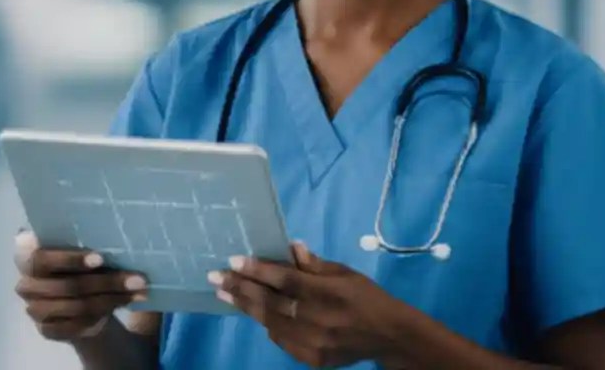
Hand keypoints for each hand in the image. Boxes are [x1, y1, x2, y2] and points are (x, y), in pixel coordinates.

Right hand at [13, 231, 148, 341]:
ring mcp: (34, 310)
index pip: (43, 258)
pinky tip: (124, 304)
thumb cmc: (76, 264)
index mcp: (26, 255)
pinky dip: (104, 315)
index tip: (101, 258)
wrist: (70, 298)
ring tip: (139, 292)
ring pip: (78, 307)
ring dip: (113, 299)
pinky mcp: (47, 330)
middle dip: (107, 282)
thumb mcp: (77, 249)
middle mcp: (25, 284)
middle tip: (138, 279)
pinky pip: (78, 325)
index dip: (71, 259)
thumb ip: (85, 242)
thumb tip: (121, 236)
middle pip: (69, 286)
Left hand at [209, 241, 408, 367]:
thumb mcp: (345, 273)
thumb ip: (315, 264)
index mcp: (329, 293)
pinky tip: (254, 312)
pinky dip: (267, 324)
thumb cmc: (367, 296)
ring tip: (225, 294)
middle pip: (271, 304)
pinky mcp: (312, 359)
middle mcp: (319, 320)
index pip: (286, 281)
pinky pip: (282, 340)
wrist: (389, 336)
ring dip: (247, 307)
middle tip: (215, 278)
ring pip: (271, 324)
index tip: (233, 261)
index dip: (258, 271)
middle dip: (240, 289)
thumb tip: (289, 247)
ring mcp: (314, 344)